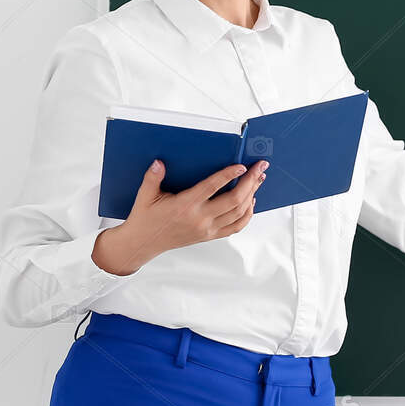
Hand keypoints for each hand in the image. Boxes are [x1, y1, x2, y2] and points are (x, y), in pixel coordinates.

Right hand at [92, 158, 268, 275]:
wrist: (144, 242)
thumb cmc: (145, 218)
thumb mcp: (145, 195)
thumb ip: (153, 177)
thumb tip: (159, 162)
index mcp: (184, 206)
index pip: (211, 187)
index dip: (228, 175)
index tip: (242, 165)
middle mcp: (199, 219)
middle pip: (234, 200)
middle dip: (250, 182)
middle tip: (260, 167)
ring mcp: (207, 229)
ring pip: (238, 212)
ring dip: (252, 194)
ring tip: (258, 179)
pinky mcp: (210, 236)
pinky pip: (236, 227)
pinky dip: (248, 214)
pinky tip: (251, 201)